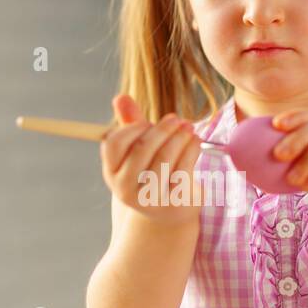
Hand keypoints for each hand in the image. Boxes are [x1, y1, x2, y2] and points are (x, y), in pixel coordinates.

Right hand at [100, 94, 202, 225]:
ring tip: (189, 127)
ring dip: (179, 137)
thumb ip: (130, 123)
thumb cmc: (151, 171)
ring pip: (165, 158)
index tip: (147, 123)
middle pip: (141, 150)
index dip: (132, 128)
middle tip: (176, 119)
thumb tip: (120, 97)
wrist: (169, 210)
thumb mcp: (138, 149)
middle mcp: (125, 189)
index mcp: (112, 173)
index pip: (114, 144)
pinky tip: (195, 141)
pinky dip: (191, 150)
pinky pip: (184, 169)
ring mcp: (149, 199)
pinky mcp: (173, 203)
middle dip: (162, 130)